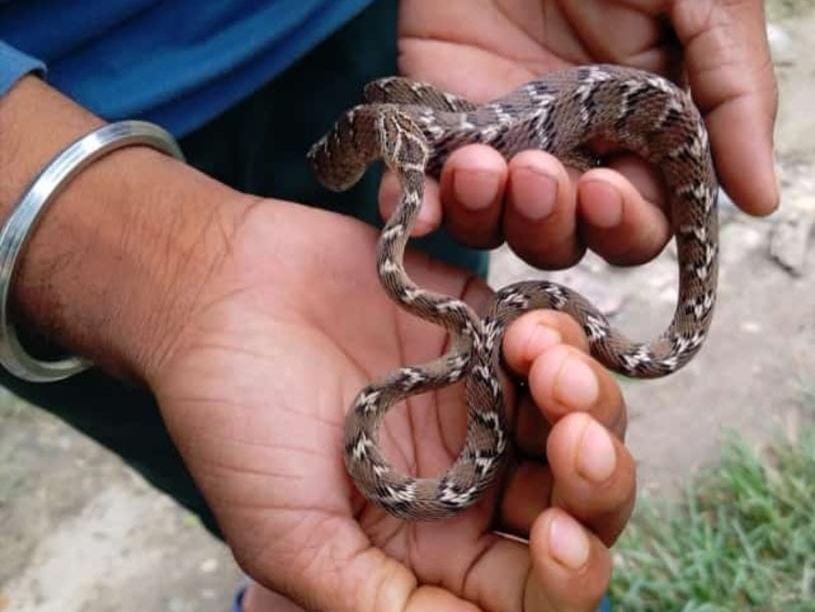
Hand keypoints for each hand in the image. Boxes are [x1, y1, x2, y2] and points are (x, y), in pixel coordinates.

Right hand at [150, 200, 634, 611]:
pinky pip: (558, 346)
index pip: (530, 590)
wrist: (220, 294)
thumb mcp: (294, 538)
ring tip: (547, 365)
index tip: (561, 542)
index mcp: (429, 546)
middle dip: (597, 483)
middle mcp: (470, 481)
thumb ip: (379, 605)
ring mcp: (484, 404)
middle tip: (575, 440)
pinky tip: (530, 330)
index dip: (568, 580)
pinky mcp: (484, 333)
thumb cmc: (239, 420)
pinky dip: (564, 341)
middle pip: (577, 507)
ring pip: (582, 424)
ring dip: (591, 404)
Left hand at [387, 0, 777, 268]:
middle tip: (537, 173)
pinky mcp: (444, 120)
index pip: (638, 218)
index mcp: (637, 133)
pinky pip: (429, 188)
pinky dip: (423, 206)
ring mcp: (503, 140)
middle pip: (564, 237)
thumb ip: (731, 95)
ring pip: (494, 225)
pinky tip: (418, 206)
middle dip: (550, 222)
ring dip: (486, 214)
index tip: (603, 188)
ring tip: (479, 165)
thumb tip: (759, 199)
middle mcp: (570, 149)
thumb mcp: (702, 0)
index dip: (623, 223)